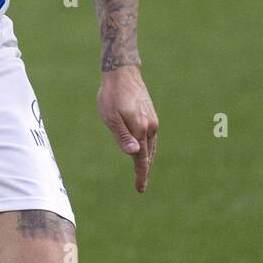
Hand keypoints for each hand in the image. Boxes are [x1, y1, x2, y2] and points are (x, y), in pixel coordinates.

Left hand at [97, 65, 158, 192]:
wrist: (122, 72)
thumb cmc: (111, 95)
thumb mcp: (110, 117)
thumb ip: (122, 136)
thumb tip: (134, 153)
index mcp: (140, 129)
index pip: (141, 158)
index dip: (140, 174)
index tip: (139, 189)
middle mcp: (150, 126)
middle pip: (149, 154)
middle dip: (144, 170)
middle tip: (141, 186)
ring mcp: (152, 120)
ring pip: (151, 146)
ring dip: (147, 159)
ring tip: (142, 171)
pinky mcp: (150, 114)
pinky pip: (151, 137)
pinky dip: (148, 147)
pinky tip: (143, 149)